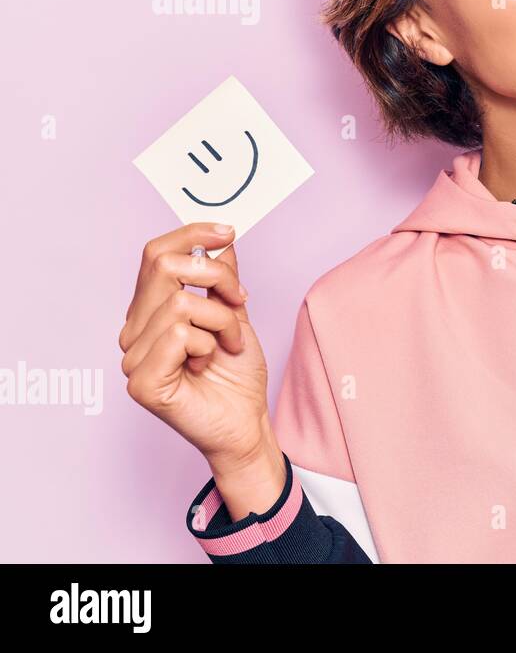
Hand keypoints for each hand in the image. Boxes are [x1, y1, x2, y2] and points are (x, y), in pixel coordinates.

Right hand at [119, 223, 279, 481]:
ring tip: (228, 345)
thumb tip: (220, 238)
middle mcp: (134, 330)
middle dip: (216, 276)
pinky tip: (208, 364)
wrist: (244, 422)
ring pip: (180, 303)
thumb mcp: (235, 313)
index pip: (155, 254)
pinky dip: (208, 344)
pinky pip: (178, 335)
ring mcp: (132, 356)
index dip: (191, 235)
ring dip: (221, 321)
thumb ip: (221, 278)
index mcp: (150, 311)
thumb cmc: (236, 375)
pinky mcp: (141, 381)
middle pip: (164, 267)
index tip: (228, 231)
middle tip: (241, 299)